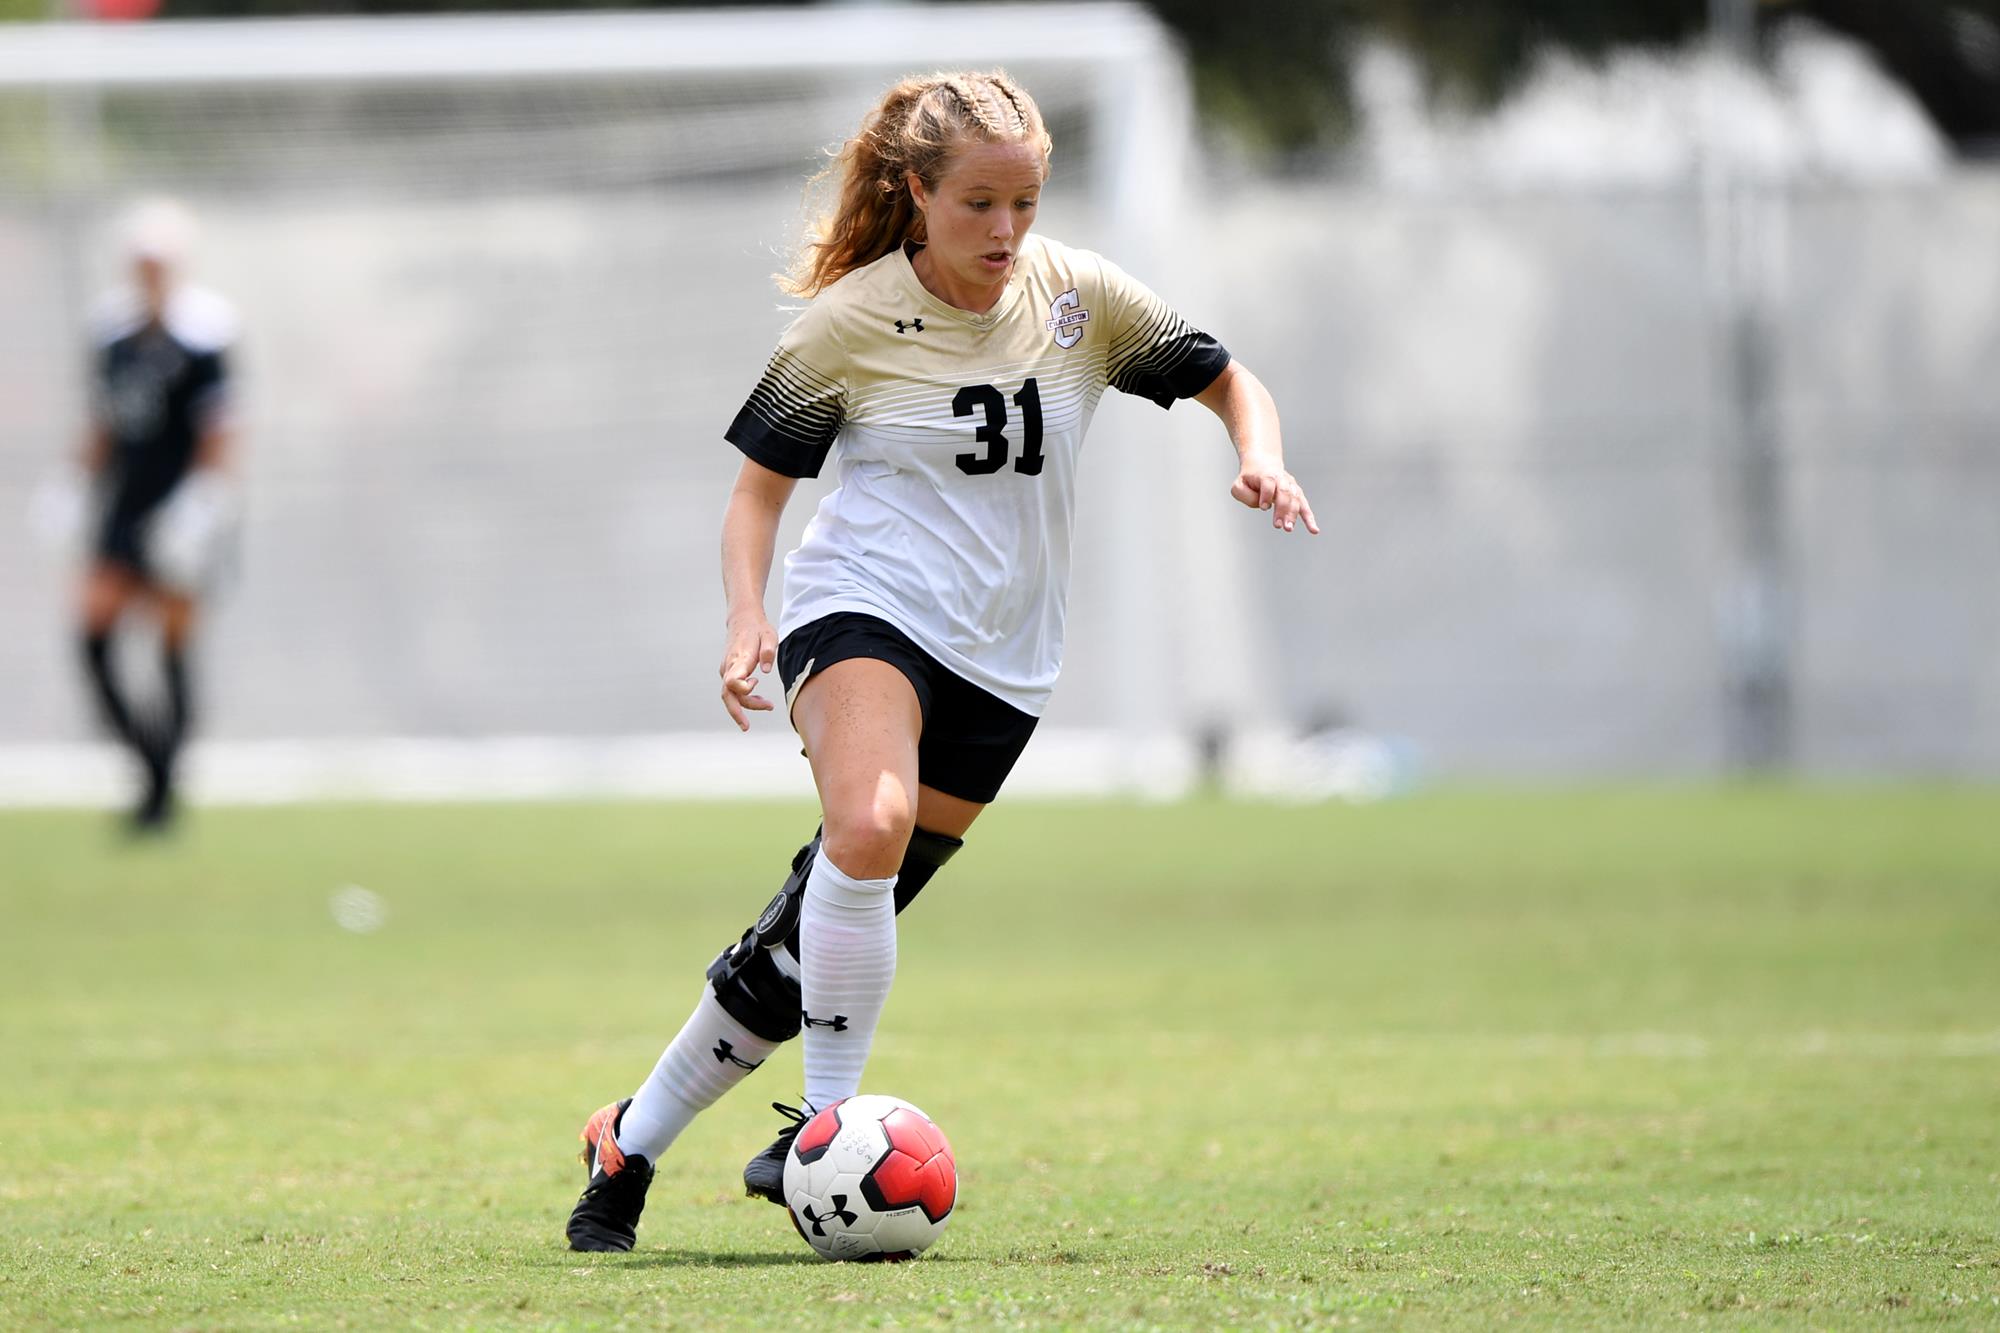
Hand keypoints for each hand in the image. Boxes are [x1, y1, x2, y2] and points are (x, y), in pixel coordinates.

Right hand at [719, 612, 778, 730]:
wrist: (742, 618)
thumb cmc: (758, 628)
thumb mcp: (769, 635)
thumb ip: (768, 651)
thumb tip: (765, 670)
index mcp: (738, 659)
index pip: (731, 681)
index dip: (742, 689)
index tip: (756, 683)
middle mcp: (728, 666)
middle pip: (727, 695)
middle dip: (736, 712)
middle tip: (746, 727)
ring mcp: (726, 669)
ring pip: (730, 695)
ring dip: (746, 705)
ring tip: (768, 705)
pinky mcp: (728, 671)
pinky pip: (732, 690)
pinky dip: (744, 698)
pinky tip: (759, 699)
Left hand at [1230, 456, 1318, 534]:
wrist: (1263, 464)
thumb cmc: (1250, 479)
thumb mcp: (1238, 485)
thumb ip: (1244, 495)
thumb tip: (1262, 505)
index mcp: (1266, 475)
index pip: (1268, 483)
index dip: (1266, 495)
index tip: (1263, 507)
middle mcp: (1281, 479)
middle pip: (1284, 493)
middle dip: (1282, 509)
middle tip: (1278, 525)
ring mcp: (1291, 486)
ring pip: (1294, 499)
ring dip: (1293, 515)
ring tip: (1288, 529)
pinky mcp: (1297, 494)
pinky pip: (1304, 506)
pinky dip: (1309, 518)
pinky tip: (1314, 530)